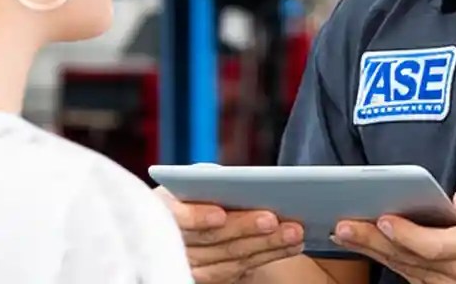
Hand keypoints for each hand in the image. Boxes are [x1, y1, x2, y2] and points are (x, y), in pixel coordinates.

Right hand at [155, 186, 305, 283]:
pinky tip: (290, 246)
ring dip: (265, 246)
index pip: (176, 217)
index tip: (220, 215)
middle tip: (272, 219)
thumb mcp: (192, 181)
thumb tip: (234, 180)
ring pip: (229, 260)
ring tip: (293, 232)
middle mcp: (171, 242)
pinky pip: (239, 271)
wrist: (180, 225)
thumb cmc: (190, 193)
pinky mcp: (208, 277)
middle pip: (211, 241)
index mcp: (162, 209)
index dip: (196, 217)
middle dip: (244, 229)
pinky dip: (267, 256)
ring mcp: (190, 265)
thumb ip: (207, 180)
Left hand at [329, 178, 455, 283]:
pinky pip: (402, 271)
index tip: (384, 218)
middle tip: (345, 224)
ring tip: (342, 230)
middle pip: (412, 259)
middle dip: (375, 242)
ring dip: (370, 250)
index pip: (438, 246)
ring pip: (403, 267)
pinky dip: (378, 256)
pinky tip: (357, 240)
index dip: (409, 235)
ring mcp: (447, 282)